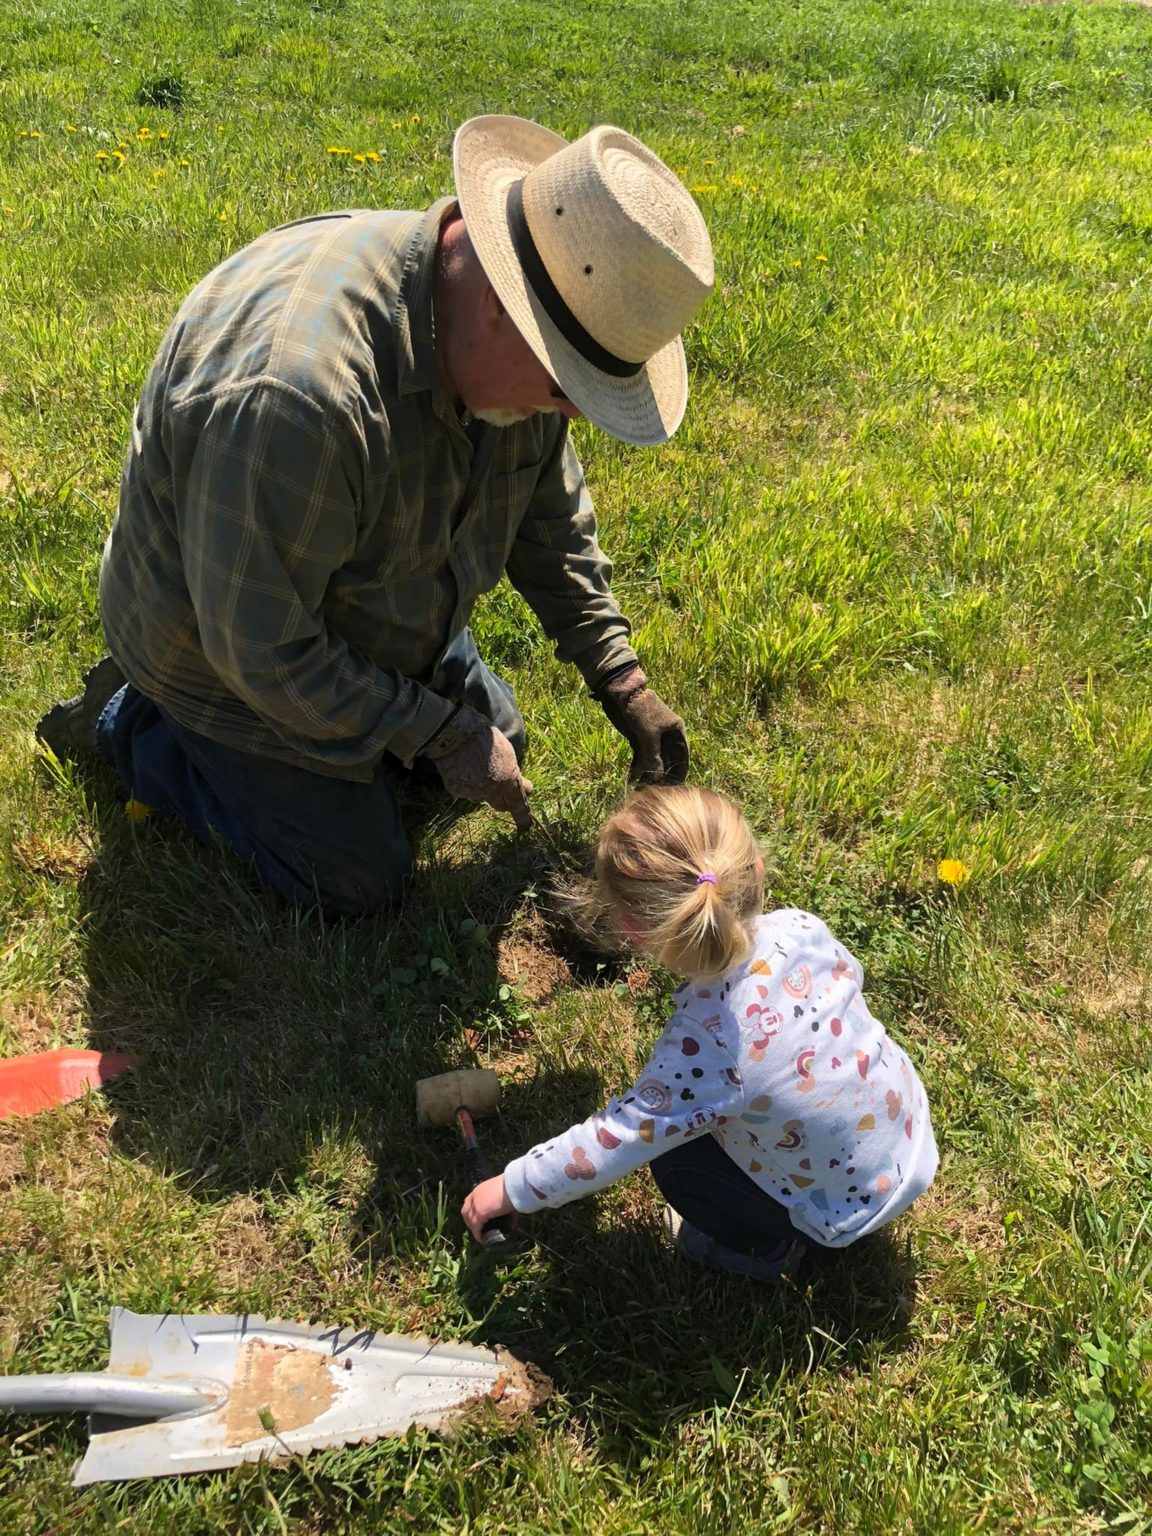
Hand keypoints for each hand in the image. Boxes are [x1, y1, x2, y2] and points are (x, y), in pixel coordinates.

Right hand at [425, 706, 533, 828]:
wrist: (455, 733)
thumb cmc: (485, 738)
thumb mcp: (508, 753)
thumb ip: (512, 773)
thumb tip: (517, 784)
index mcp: (507, 783)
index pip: (519, 806)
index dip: (523, 818)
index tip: (525, 827)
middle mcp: (490, 793)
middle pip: (500, 805)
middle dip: (503, 799)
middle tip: (502, 785)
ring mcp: (472, 793)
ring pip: (481, 794)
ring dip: (482, 785)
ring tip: (476, 763)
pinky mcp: (456, 790)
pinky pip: (465, 789)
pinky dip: (465, 781)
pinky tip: (462, 765)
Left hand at [461, 1175, 515, 1241]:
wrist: (515, 1184)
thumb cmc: (515, 1186)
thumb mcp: (505, 1193)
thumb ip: (503, 1203)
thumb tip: (510, 1217)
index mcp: (480, 1189)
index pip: (470, 1201)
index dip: (472, 1212)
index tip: (478, 1220)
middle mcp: (475, 1195)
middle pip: (466, 1211)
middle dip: (470, 1222)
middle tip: (479, 1230)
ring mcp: (476, 1204)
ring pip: (470, 1220)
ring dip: (474, 1229)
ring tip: (482, 1236)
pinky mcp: (480, 1212)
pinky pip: (476, 1227)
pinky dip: (478, 1234)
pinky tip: (483, 1239)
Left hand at [596, 666, 689, 784]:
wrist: (622, 693)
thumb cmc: (641, 710)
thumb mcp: (649, 735)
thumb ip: (654, 756)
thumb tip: (658, 776)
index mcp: (676, 731)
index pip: (682, 756)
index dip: (678, 771)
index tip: (674, 786)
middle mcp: (666, 736)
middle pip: (666, 759)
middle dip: (660, 774)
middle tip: (653, 789)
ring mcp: (652, 738)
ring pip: (652, 759)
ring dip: (647, 772)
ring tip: (639, 786)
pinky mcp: (639, 738)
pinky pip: (640, 755)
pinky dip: (637, 766)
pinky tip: (632, 777)